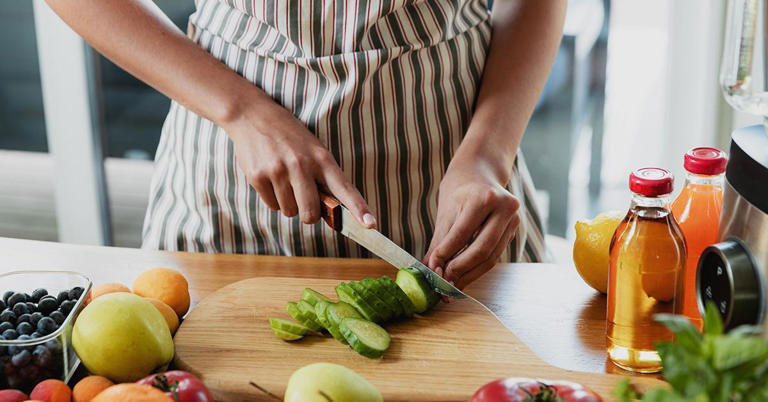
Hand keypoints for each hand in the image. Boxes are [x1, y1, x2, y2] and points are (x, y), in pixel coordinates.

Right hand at [224, 103, 375, 226]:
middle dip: (309, 215)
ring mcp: (278, 171)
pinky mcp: (258, 176)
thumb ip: (323, 177)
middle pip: (311, 214)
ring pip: (290, 211)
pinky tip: (270, 177)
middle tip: (305, 200)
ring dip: (289, 203)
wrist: (252, 115)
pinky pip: (272, 206)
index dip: (358, 209)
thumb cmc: (289, 135)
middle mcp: (301, 164)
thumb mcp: (312, 148)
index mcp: (321, 157)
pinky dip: (273, 198)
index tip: (370, 225)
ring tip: (284, 179)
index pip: (344, 188)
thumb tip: (330, 211)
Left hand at [424, 159, 519, 289]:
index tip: (432, 270)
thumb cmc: (459, 189)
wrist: (480, 171)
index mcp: (484, 197)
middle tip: (443, 285)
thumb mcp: (446, 211)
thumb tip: (431, 269)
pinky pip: (495, 254)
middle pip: (481, 249)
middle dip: (460, 270)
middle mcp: (504, 207)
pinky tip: (464, 276)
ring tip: (452, 285)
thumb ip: (439, 241)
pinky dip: (477, 267)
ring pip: (491, 256)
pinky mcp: (514, 229)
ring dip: (469, 274)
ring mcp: (513, 219)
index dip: (445, 255)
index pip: (462, 234)